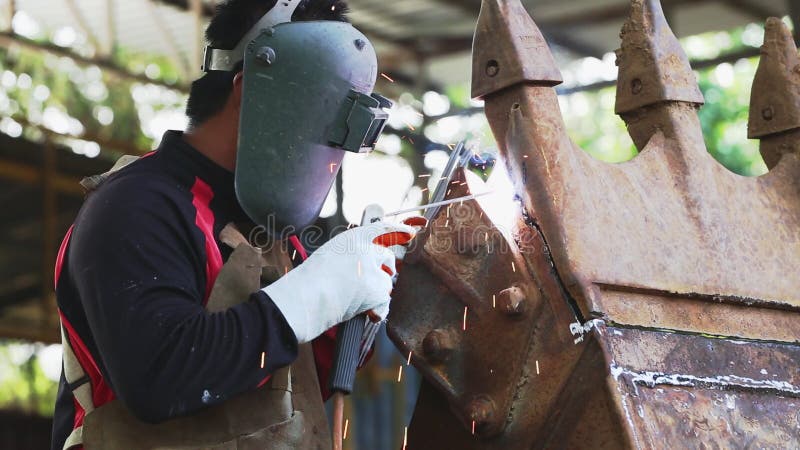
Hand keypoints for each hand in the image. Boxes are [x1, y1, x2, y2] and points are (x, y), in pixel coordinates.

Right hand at [263, 221, 416, 342]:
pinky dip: (377, 310)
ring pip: (387, 281)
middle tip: (370, 283)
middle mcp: (365, 249)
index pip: (381, 229)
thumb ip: (349, 254)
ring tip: (355, 298)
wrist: (303, 300)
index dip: (398, 231)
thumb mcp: (327, 257)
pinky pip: (385, 302)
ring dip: (377, 291)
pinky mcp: (376, 289)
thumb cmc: (306, 284)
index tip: (410, 233)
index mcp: (350, 238)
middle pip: (388, 257)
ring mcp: (372, 268)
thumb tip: (365, 265)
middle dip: (385, 270)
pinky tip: (364, 312)